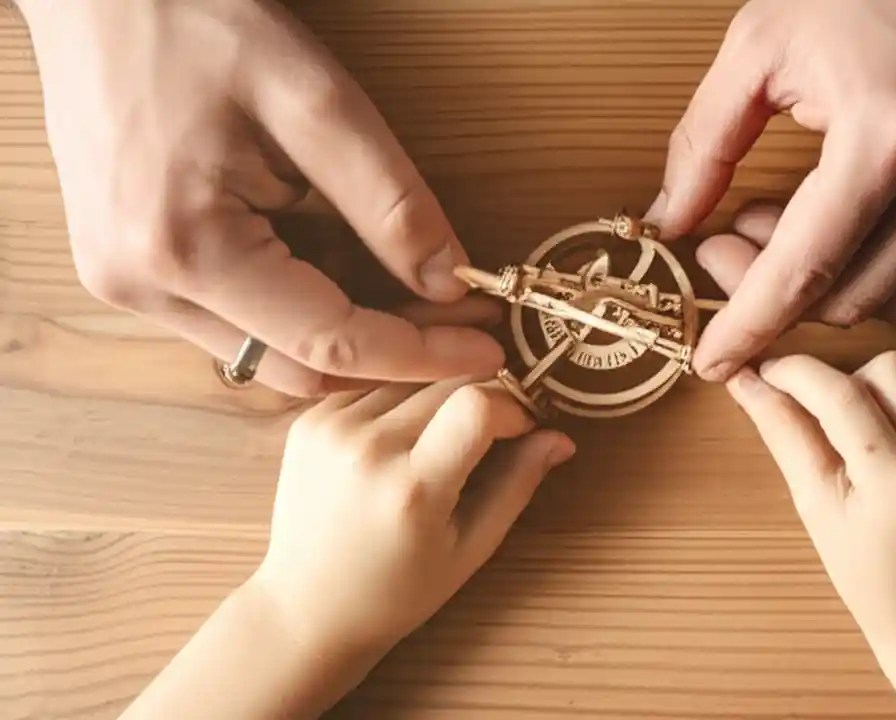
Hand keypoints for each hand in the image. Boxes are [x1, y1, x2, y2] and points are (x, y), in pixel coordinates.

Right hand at [19, 0, 501, 395]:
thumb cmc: (194, 23)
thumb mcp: (315, 101)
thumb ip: (389, 201)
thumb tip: (449, 280)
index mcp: (185, 249)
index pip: (331, 343)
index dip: (421, 354)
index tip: (489, 348)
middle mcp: (145, 286)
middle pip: (300, 366)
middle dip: (393, 349)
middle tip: (463, 314)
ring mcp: (130, 283)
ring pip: (270, 352)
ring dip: (350, 330)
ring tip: (413, 281)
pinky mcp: (132, 269)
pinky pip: (238, 320)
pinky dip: (304, 306)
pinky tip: (346, 260)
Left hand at [251, 378, 575, 652]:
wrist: (306, 606)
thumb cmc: (400, 589)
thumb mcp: (472, 546)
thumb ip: (517, 484)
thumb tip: (561, 436)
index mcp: (412, 488)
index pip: (478, 406)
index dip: (513, 407)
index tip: (524, 426)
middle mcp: (367, 448)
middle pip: (449, 381)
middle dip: (485, 395)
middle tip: (495, 429)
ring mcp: (331, 429)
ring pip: (413, 376)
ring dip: (440, 396)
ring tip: (440, 442)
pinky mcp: (309, 419)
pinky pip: (374, 385)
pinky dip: (399, 402)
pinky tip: (399, 442)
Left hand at [648, 0, 895, 379]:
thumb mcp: (762, 42)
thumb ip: (706, 140)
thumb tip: (673, 218)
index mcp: (888, 130)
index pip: (807, 268)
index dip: (750, 324)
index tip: (713, 359)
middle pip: (852, 295)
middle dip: (779, 290)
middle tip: (734, 240)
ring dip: (835, 284)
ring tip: (792, 220)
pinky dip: (891, 265)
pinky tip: (854, 217)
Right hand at [727, 352, 895, 657]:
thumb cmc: (873, 577)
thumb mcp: (817, 510)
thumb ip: (785, 435)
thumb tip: (746, 379)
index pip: (838, 396)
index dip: (795, 372)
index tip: (768, 370)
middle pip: (884, 368)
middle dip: (844, 383)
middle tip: (827, 420)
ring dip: (885, 383)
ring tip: (871, 429)